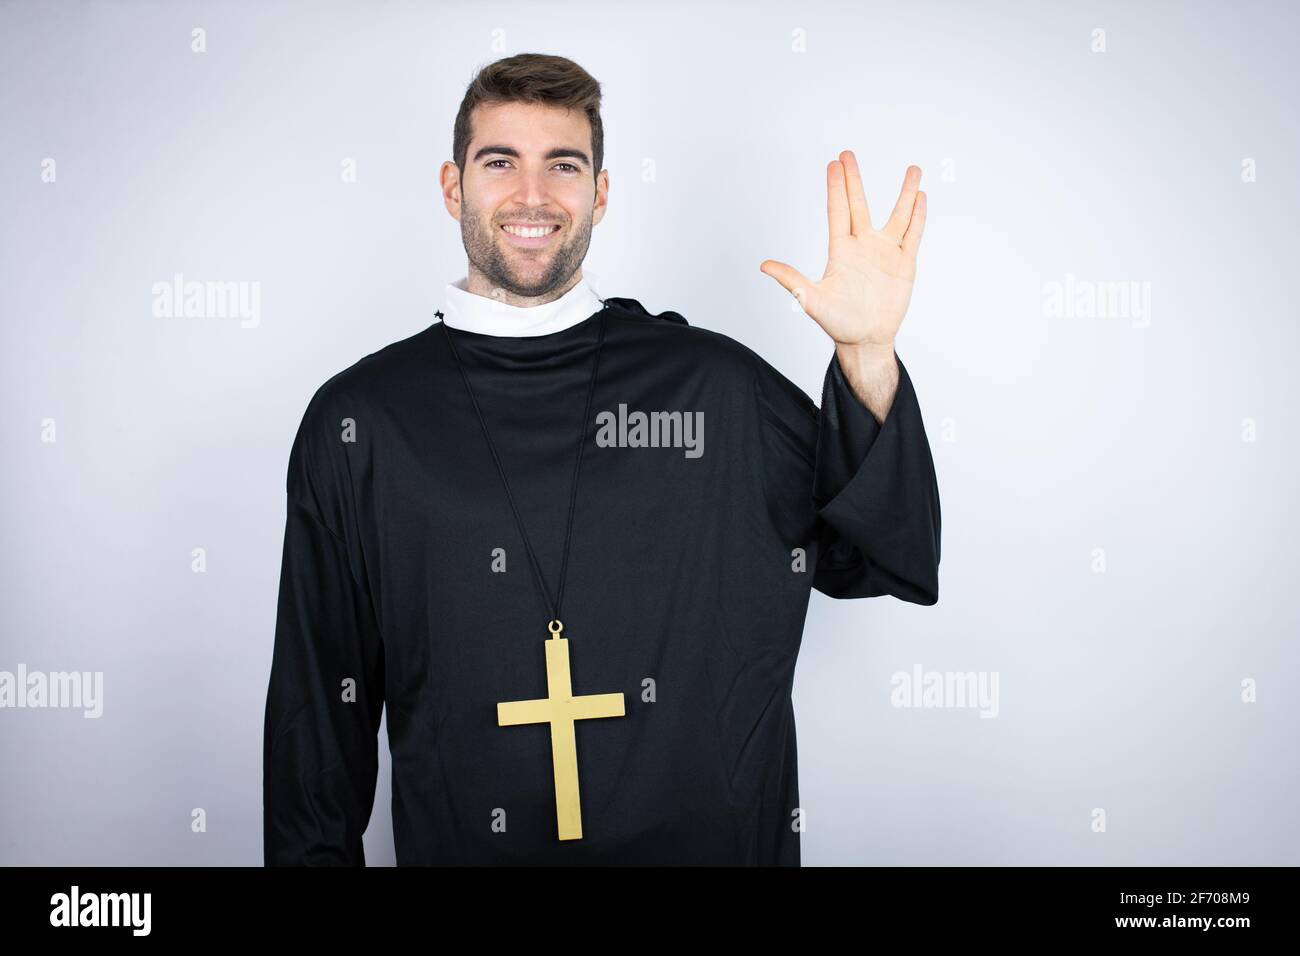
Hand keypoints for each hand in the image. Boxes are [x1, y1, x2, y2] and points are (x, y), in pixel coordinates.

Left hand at [760, 152, 925, 355]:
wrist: (865, 340)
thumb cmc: (837, 323)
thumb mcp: (811, 300)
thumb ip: (791, 280)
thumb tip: (763, 266)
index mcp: (841, 250)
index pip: (838, 211)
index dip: (836, 187)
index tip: (833, 164)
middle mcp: (863, 245)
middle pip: (859, 204)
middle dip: (854, 180)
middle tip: (848, 154)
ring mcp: (885, 252)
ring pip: (897, 215)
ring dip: (904, 192)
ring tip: (912, 169)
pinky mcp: (904, 264)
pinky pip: (913, 235)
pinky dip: (918, 217)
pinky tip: (921, 198)